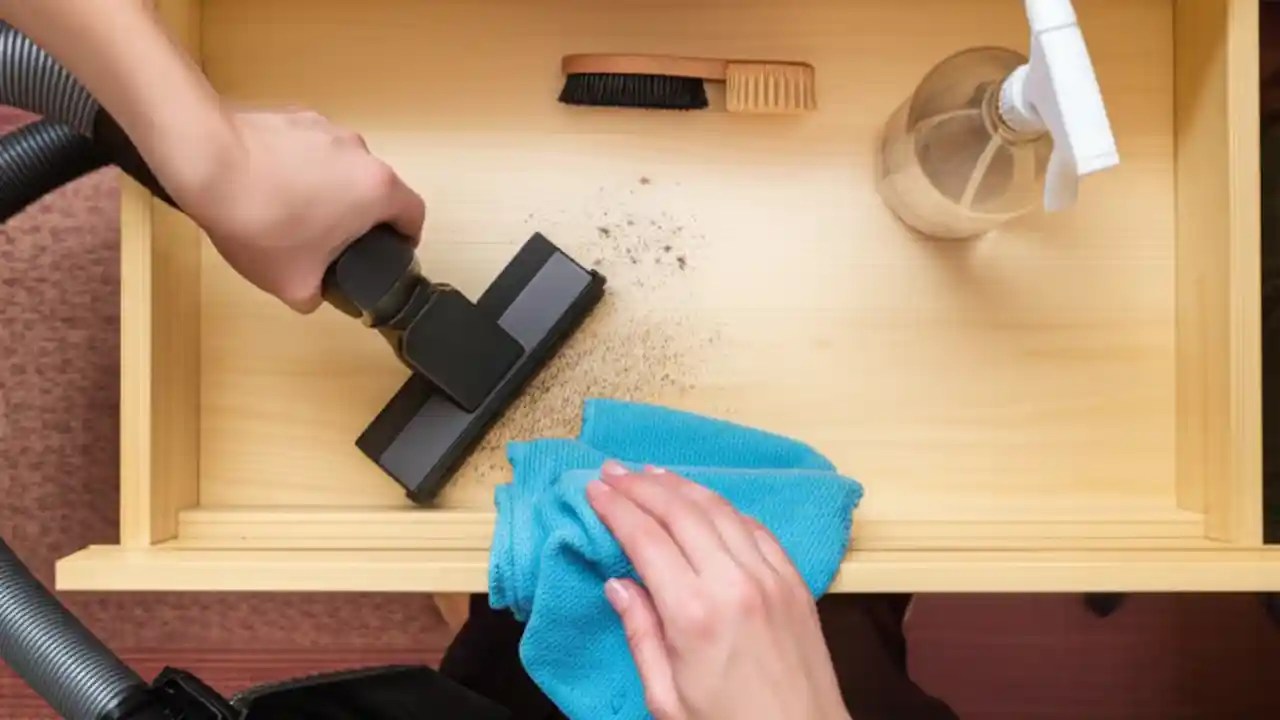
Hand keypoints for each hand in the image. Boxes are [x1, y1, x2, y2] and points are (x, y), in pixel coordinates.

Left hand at [168, 107, 425, 312]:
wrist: (207, 163)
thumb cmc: (263, 225)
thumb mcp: (293, 284)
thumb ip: (318, 295)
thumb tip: (318, 291)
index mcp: (377, 190)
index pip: (414, 215)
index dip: (405, 240)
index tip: (385, 254)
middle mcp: (361, 152)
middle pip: (376, 189)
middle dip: (358, 216)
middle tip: (328, 242)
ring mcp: (327, 127)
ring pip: (340, 167)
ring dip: (326, 189)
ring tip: (286, 212)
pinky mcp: (293, 115)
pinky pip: (308, 149)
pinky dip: (297, 167)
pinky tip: (265, 186)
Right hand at [586, 461, 849, 719]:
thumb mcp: (666, 698)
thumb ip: (640, 634)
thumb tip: (617, 584)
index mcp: (694, 614)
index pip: (646, 539)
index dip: (616, 508)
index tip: (594, 489)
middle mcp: (735, 584)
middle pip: (681, 512)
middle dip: (642, 486)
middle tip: (613, 471)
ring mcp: (770, 578)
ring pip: (720, 510)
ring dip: (682, 486)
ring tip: (651, 473)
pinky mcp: (794, 582)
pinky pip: (755, 528)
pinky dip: (725, 507)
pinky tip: (705, 501)